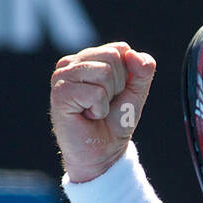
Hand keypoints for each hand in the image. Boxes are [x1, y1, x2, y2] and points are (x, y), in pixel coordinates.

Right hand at [50, 42, 155, 183]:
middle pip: (113, 58)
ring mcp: (62, 76)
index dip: (127, 76)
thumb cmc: (115, 122)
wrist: (102, 153)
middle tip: (104, 104)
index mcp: (88, 58)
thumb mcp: (136, 93)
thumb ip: (142, 71)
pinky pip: (96, 92)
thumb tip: (134, 55)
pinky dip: (99, 109)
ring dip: (108, 99)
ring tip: (95, 110)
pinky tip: (87, 116)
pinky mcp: (60, 92)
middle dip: (118, 86)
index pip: (121, 49)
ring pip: (105, 73)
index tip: (116, 94)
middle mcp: (71, 63)